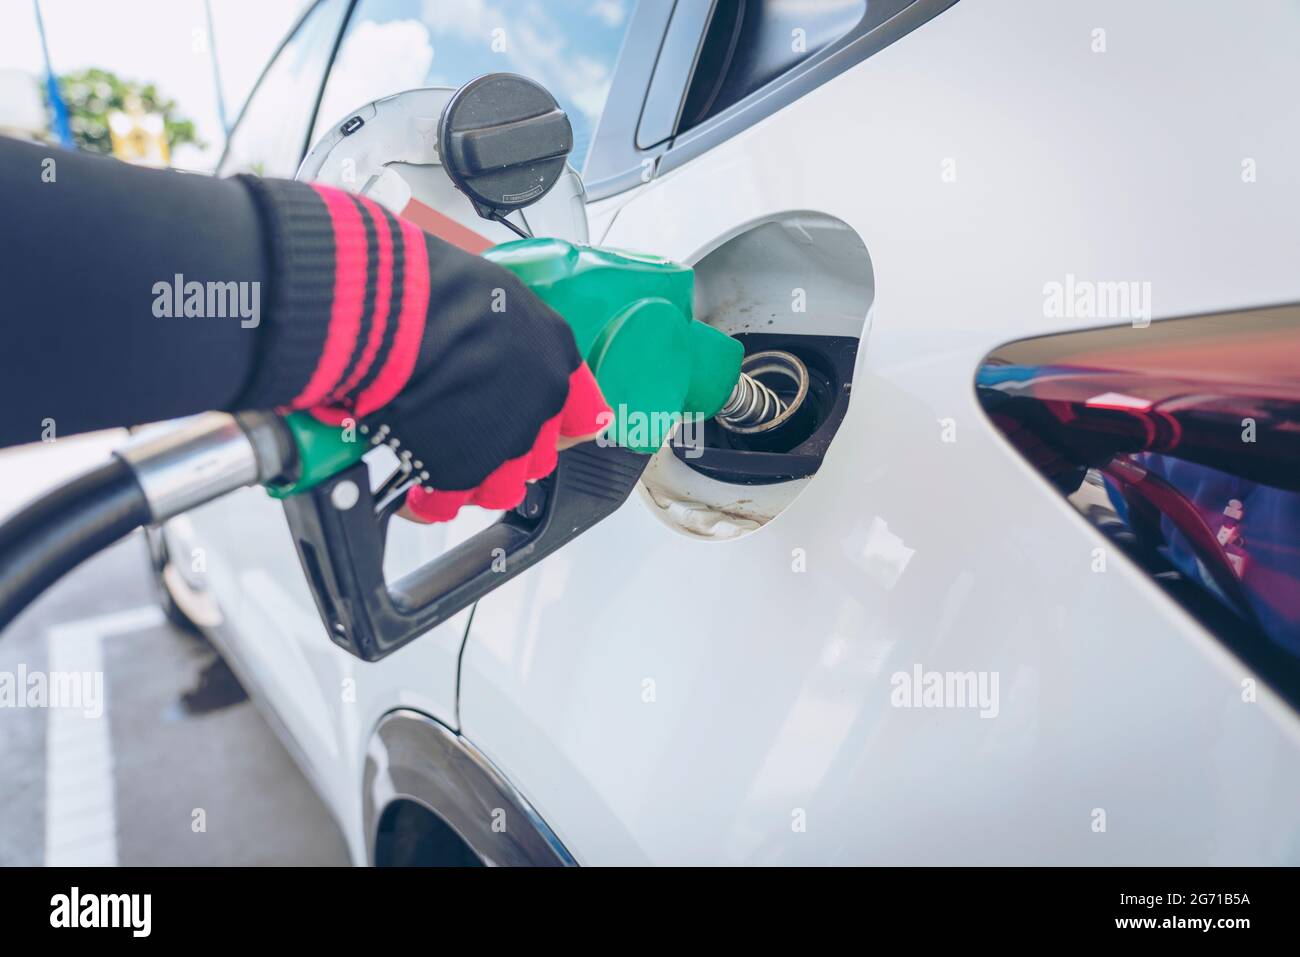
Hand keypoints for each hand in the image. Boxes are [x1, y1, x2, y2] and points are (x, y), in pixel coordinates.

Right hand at [236, 180, 609, 521]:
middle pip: (539, 457)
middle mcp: (539, 406)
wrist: (397, 314)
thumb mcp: (494, 294)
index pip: (585, 413)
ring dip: (473, 482)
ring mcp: (503, 444)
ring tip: (440, 465)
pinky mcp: (459, 472)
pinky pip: (446, 503)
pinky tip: (413, 492)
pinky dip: (427, 503)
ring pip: (500, 489)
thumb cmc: (437, 289)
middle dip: (510, 455)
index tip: (557, 432)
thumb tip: (485, 340)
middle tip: (475, 437)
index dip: (566, 427)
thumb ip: (505, 332)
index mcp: (555, 358)